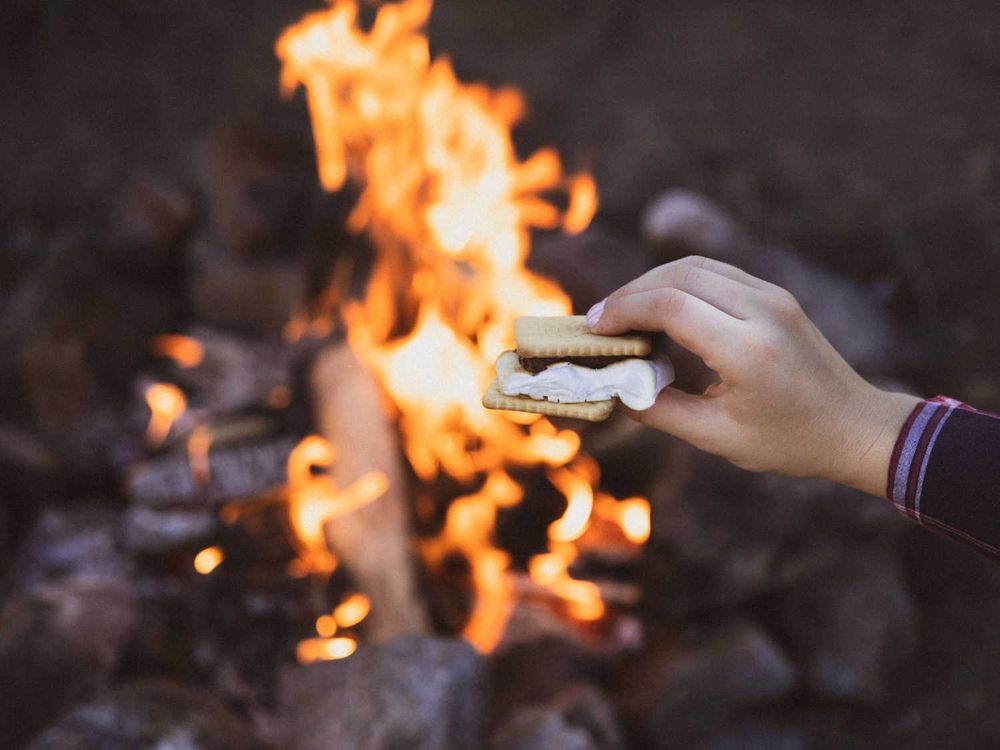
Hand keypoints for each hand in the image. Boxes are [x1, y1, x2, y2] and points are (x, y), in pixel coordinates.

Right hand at [587, 256, 918, 495]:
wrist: (855, 425)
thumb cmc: (789, 441)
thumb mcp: (717, 438)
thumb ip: (660, 410)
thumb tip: (614, 386)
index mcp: (748, 351)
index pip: (671, 306)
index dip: (623, 311)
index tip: (594, 329)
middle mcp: (762, 311)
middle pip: (678, 275)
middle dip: (629, 293)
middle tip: (599, 320)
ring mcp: (772, 296)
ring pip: (694, 265)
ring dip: (651, 282)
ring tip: (622, 313)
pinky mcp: (774, 294)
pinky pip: (714, 272)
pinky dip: (677, 283)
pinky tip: (658, 307)